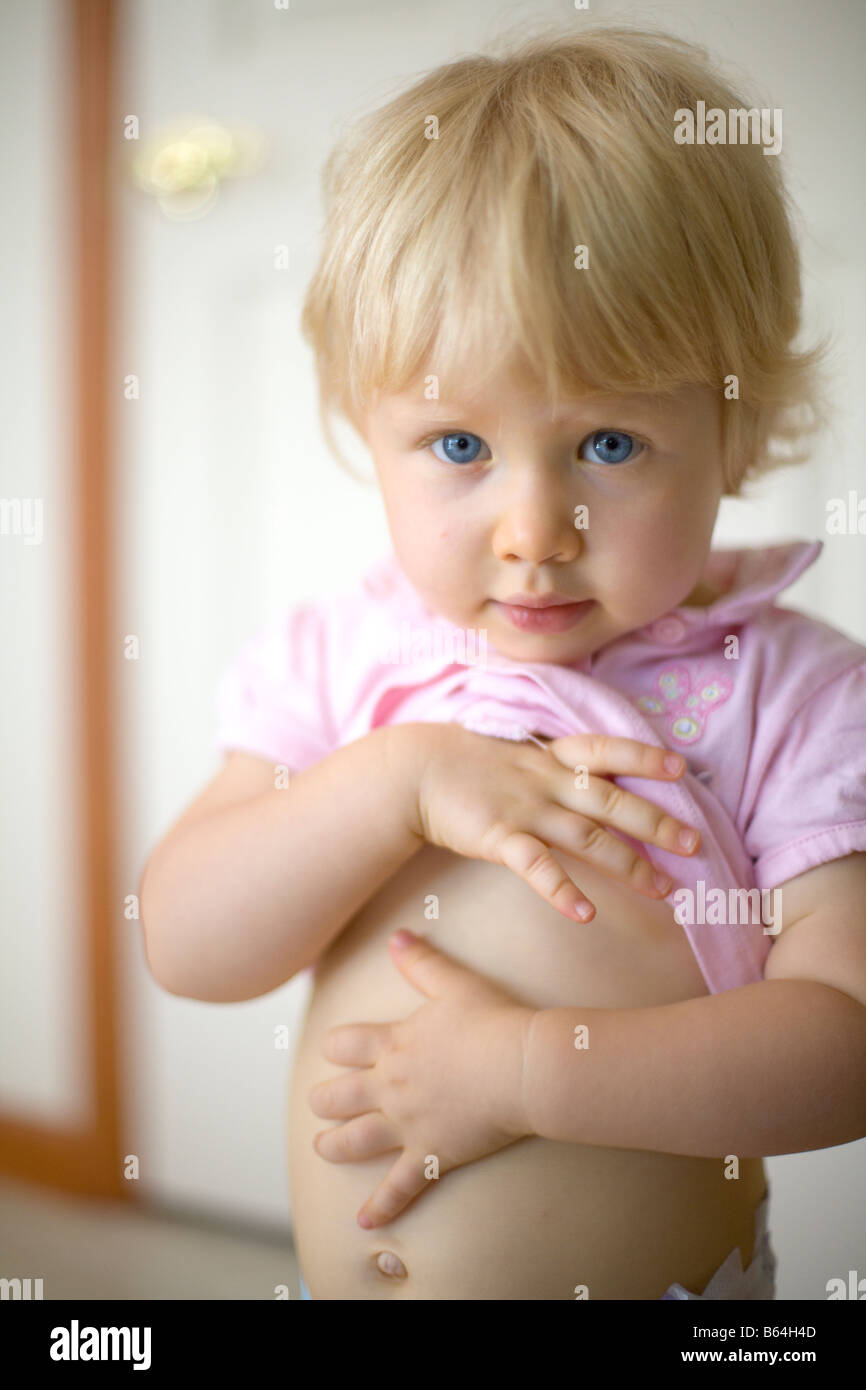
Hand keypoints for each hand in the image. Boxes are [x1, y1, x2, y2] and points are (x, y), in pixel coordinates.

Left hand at [309, 930, 534, 1228]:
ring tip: (323, 1149)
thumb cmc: (493, 1020)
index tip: (332, 1051)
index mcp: (395, 1044)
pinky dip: (381, 1207)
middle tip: (319, 1104)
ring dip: (335, 1145)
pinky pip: (400, 1187)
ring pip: (356, 1139)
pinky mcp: (431, 1154)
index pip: (346, 1044)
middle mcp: (392, 1086)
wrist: (522, 1066)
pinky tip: (363, 1223)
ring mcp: (408, 1123)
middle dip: (325, 1100)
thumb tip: (396, 934)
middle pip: (340, 1095)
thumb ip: (421, 961)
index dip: (336, 1047)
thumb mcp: (454, 983)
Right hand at [407, 723, 700, 922]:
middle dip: (657, 822)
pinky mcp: (499, 837)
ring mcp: (525, 809)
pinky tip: (586, 914)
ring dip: (630, 864)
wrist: (413, 771)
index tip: (680, 767)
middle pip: (613, 801)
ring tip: (664, 890)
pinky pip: (537, 867)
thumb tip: (588, 779)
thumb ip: (551, 766)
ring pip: (588, 837)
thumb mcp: (515, 754)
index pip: (606, 750)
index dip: (643, 757)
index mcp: (550, 756)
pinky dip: (562, 890)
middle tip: (696, 843)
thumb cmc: (465, 764)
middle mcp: (546, 780)